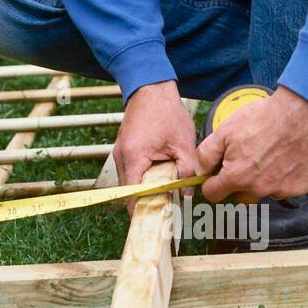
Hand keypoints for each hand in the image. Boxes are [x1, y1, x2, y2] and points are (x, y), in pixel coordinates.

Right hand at [113, 81, 197, 207]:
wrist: (150, 89)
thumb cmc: (166, 112)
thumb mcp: (183, 143)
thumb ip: (187, 169)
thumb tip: (188, 193)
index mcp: (135, 157)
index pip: (133, 195)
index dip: (143, 209)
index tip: (157, 219)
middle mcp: (122, 157)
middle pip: (128, 193)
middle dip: (144, 204)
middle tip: (163, 212)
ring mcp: (120, 154)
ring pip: (128, 184)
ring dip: (142, 192)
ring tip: (162, 198)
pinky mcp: (123, 150)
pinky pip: (130, 173)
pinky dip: (141, 181)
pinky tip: (157, 181)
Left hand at [197, 86, 307, 203]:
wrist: (300, 112)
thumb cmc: (264, 118)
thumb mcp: (225, 130)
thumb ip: (206, 154)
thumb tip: (200, 170)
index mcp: (237, 177)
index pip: (213, 194)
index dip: (212, 184)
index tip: (217, 176)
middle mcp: (258, 189)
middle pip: (240, 197)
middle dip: (239, 184)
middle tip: (248, 161)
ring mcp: (281, 190)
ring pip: (265, 192)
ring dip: (263, 181)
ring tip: (270, 156)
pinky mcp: (300, 187)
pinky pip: (287, 188)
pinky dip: (285, 177)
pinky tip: (287, 158)